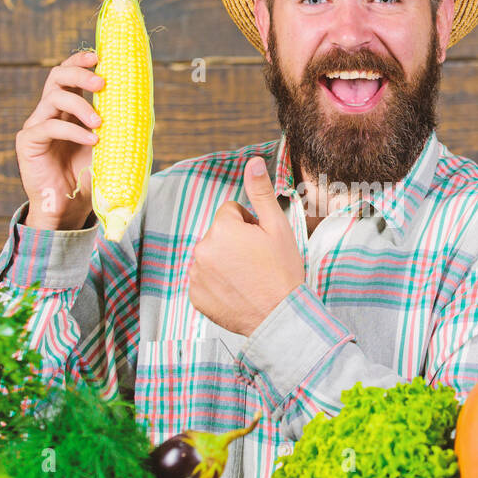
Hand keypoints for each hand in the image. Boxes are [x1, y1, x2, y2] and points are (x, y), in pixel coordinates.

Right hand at [16, 50, 103, 229]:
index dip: (80, 61)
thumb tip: (145, 106)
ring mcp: (36, 124)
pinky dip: (73, 130)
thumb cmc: (89, 176)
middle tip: (102, 82)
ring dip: (81, 106)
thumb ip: (118, 125)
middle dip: (80, 74)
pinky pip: (49, 126)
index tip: (99, 57)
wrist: (69, 206)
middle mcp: (49, 111)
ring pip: (54, 97)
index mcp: (67, 108)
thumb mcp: (108, 146)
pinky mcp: (28, 141)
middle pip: (57, 77)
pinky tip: (92, 140)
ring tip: (100, 123)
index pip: (68, 74)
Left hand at [189, 157, 305, 336]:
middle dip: (235, 242)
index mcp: (222, 229)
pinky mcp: (195, 296)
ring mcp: (196, 274)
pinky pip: (203, 279)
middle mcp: (203, 249)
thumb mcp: (277, 227)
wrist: (279, 317)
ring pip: (211, 255)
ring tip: (248, 279)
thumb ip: (261, 192)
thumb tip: (253, 161)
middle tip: (257, 263)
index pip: (231, 213)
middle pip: (218, 234)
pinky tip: (236, 292)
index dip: (250, 225)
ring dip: (225, 262)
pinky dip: (217, 284)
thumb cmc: (283, 271)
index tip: (262, 244)